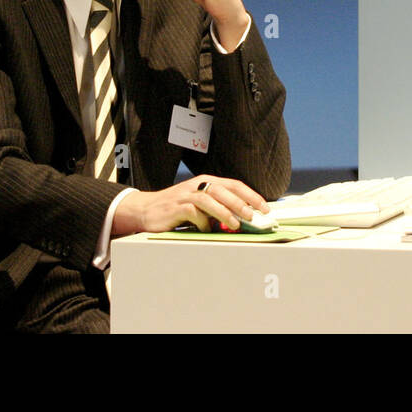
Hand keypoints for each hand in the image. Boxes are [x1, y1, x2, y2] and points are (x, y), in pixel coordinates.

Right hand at [112, 175, 269, 235]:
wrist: (146, 210)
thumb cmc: (177, 209)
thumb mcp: (200, 205)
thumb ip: (218, 209)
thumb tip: (242, 219)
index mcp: (207, 181)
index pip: (234, 185)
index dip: (251, 195)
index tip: (265, 207)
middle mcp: (198, 185)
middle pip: (224, 190)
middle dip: (241, 203)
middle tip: (252, 216)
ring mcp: (186, 194)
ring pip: (210, 199)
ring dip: (225, 212)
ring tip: (235, 225)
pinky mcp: (176, 206)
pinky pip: (193, 213)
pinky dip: (202, 222)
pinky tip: (205, 229)